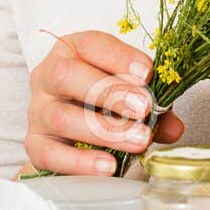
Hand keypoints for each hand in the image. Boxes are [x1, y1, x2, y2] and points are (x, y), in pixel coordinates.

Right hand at [24, 31, 183, 175]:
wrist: (68, 133)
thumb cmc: (100, 102)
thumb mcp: (128, 92)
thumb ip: (153, 105)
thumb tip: (174, 127)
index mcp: (72, 51)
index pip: (90, 44)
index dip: (118, 57)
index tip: (146, 74)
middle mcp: (48, 77)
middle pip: (67, 76)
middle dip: (110, 92)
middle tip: (143, 108)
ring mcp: (38, 111)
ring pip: (63, 117)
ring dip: (104, 130)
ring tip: (138, 140)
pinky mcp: (35, 145)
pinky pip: (51, 154)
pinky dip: (81, 162)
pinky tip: (108, 165)